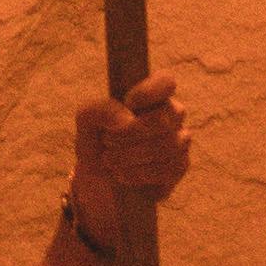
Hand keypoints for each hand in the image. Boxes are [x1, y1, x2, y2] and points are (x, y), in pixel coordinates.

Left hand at [71, 68, 189, 236]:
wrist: (99, 183)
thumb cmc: (97, 145)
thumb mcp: (86, 123)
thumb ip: (100, 110)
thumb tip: (127, 119)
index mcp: (151, 96)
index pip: (166, 81)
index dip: (149, 92)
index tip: (128, 104)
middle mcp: (171, 115)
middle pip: (164, 117)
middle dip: (129, 133)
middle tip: (107, 142)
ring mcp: (179, 141)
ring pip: (166, 144)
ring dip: (130, 156)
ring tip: (110, 161)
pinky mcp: (179, 167)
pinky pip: (168, 168)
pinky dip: (139, 173)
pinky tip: (123, 175)